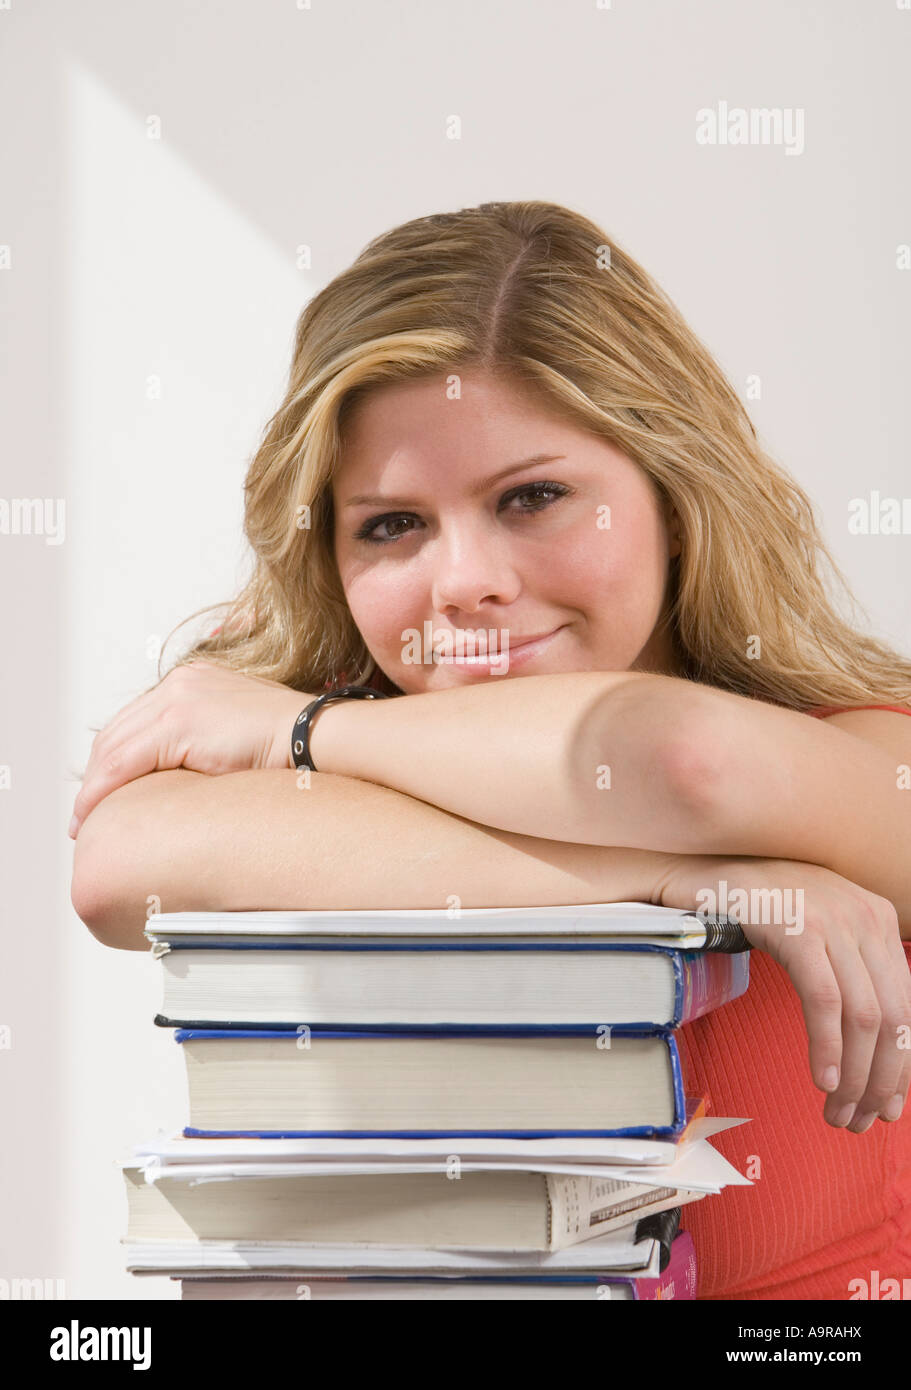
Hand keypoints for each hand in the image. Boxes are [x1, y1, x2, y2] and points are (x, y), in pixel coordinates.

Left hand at [69, 660, 313, 837]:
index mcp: (194, 681)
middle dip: (94, 776)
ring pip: (113, 748)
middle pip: (116, 733)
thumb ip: (206, 745)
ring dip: (93, 789)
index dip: (111, 761)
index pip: (136, 723)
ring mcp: (178, 698)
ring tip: (86, 821)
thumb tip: (185, 780)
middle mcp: (180, 683)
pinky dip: (102, 791)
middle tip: (85, 813)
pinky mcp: (179, 721)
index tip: (102, 792)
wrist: (317, 737)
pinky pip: (124, 762)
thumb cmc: (292, 746)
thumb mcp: (238, 737)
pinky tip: (95, 814)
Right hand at [653, 854, 910, 1132]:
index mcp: (877, 918)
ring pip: (865, 1016)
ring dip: (856, 1076)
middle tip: (857, 1121)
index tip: (885, 1108)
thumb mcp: (816, 932)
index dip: (902, 1066)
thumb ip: (847, 971)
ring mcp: (833, 918)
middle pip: (894, 1017)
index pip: (907, 1006)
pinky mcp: (798, 928)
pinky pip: (825, 1000)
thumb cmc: (754, 909)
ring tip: (838, 1112)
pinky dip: (829, 1047)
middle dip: (881, 1081)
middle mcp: (865, 916)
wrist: (698, 873)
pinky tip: (823, 1079)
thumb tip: (871, 1044)